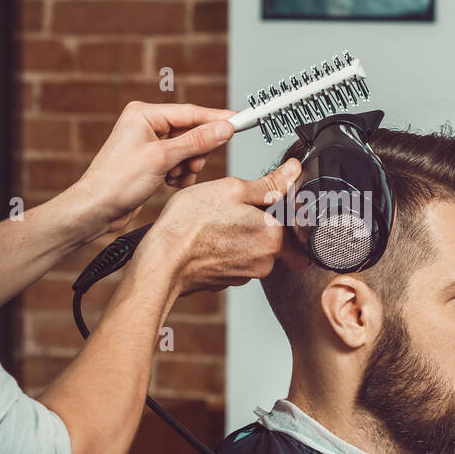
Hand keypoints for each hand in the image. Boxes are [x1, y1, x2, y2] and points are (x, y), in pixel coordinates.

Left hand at [70, 101, 236, 241]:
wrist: (96, 210)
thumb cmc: (116, 182)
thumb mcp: (162, 158)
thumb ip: (197, 142)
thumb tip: (224, 128)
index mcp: (144, 114)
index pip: (191, 113)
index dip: (217, 119)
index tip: (241, 121)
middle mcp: (147, 126)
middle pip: (192, 131)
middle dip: (196, 152)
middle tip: (192, 165)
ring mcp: (149, 144)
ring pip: (188, 150)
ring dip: (188, 166)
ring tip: (175, 176)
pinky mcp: (151, 162)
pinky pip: (180, 163)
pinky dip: (180, 174)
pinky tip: (170, 183)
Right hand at [138, 157, 303, 294]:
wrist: (162, 262)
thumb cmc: (189, 225)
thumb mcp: (231, 189)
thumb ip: (268, 183)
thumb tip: (292, 171)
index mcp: (273, 235)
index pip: (291, 213)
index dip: (276, 199)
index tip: (259, 196)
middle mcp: (266, 260)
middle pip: (273, 231)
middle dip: (258, 218)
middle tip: (231, 209)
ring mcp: (248, 274)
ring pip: (254, 245)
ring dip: (242, 233)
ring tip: (216, 224)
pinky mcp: (230, 281)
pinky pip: (237, 258)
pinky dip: (228, 248)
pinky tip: (209, 239)